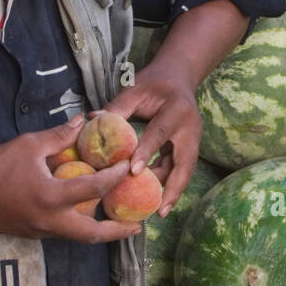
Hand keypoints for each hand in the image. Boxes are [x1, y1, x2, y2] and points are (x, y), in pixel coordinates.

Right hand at [0, 115, 142, 242]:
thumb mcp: (29, 145)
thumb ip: (59, 136)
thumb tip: (81, 121)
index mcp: (51, 197)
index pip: (94, 189)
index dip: (115, 177)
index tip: (128, 167)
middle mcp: (50, 221)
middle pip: (93, 235)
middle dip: (118, 232)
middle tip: (138, 225)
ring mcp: (42, 232)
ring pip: (79, 237)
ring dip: (101, 231)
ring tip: (120, 221)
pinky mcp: (35, 234)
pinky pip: (65, 232)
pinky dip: (81, 226)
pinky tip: (89, 214)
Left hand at [102, 68, 201, 218]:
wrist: (178, 75)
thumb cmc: (154, 82)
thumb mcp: (135, 89)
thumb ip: (116, 108)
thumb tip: (91, 122)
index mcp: (176, 109)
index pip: (159, 133)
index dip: (147, 152)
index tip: (133, 172)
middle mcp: (190, 127)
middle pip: (186, 162)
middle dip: (174, 188)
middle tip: (160, 210)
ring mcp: (194, 138)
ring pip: (185, 170)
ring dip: (172, 190)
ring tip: (157, 211)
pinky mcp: (190, 146)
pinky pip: (180, 168)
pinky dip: (170, 182)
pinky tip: (158, 198)